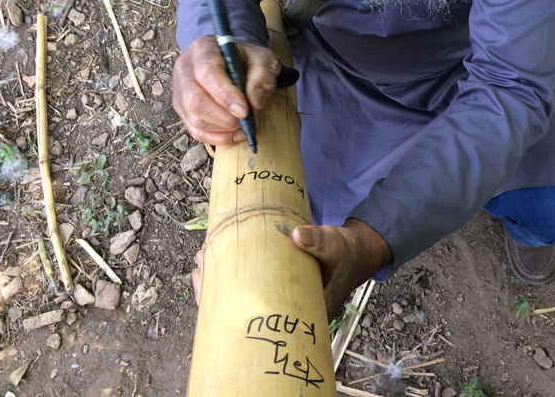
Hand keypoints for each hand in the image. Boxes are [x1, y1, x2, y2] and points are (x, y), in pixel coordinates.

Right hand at [173, 35, 280, 144]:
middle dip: (223, 117)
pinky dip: (217, 137)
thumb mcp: (263, 60)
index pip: (207, 73)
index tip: (244, 111)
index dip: (225, 95)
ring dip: (222, 129)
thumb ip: (262, 77)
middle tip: (246, 121)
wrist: (234, 61)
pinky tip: (235, 134)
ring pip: (193, 118)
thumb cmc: (247, 59)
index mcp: (203, 49)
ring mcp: (180, 90)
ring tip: (245, 126)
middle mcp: (185, 68)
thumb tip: (254, 104)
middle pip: (194, 100)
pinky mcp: (182, 108)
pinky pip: (195, 130)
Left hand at [190, 220, 391, 317]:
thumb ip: (319, 240)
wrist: (356, 252)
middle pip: (241, 311)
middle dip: (214, 291)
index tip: (205, 285)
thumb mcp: (335, 245)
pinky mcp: (277, 288)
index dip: (224, 308)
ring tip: (200, 260)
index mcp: (300, 316)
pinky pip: (249, 287)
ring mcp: (280, 302)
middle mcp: (286, 314)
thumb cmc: (345, 253)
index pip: (253, 320)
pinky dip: (232, 274)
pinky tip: (216, 259)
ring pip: (242, 299)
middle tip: (197, 267)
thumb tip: (297, 235)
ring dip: (220, 280)